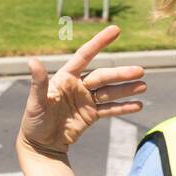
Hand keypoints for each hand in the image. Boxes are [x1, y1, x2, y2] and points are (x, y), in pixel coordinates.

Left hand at [18, 25, 144, 156]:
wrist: (40, 145)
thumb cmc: (33, 121)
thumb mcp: (35, 102)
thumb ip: (38, 83)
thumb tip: (32, 61)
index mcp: (65, 77)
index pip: (85, 55)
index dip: (99, 42)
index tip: (116, 30)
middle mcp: (77, 86)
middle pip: (103, 76)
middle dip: (121, 74)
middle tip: (140, 71)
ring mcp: (85, 100)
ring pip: (109, 92)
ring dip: (126, 89)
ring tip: (143, 86)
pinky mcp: (91, 115)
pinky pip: (109, 109)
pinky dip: (123, 107)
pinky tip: (138, 105)